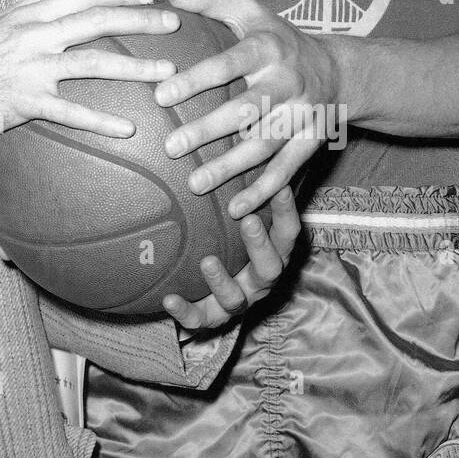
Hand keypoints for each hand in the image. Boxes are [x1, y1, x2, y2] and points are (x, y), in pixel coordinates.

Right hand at [0, 0, 180, 152]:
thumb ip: (34, 1)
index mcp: (28, 14)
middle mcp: (32, 36)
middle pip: (95, 21)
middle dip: (139, 19)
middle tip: (174, 22)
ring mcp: (29, 69)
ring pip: (91, 63)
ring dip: (133, 67)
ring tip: (166, 72)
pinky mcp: (24, 103)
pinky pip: (70, 112)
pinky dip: (100, 121)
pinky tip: (128, 129)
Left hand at [155, 0, 341, 216]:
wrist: (339, 70)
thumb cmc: (278, 37)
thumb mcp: (248, 11)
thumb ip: (206, 0)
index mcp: (267, 47)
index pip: (228, 63)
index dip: (196, 80)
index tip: (161, 96)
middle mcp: (287, 81)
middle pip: (245, 110)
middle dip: (208, 130)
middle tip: (170, 147)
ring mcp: (303, 115)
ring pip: (265, 145)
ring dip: (231, 167)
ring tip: (195, 184)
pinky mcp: (312, 142)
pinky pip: (287, 170)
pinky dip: (264, 191)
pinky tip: (237, 210)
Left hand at [161, 188, 300, 330]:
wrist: (214, 294)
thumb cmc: (232, 241)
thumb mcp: (243, 216)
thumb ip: (245, 189)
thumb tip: (236, 137)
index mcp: (273, 254)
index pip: (288, 233)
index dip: (288, 211)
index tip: (282, 185)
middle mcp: (260, 280)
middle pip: (270, 267)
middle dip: (259, 244)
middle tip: (248, 219)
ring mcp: (238, 301)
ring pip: (237, 298)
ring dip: (222, 280)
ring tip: (206, 261)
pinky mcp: (212, 318)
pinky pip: (200, 319)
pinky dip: (186, 311)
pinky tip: (169, 297)